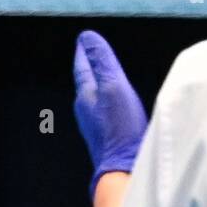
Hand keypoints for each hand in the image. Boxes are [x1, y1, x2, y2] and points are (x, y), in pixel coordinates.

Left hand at [73, 29, 148, 197]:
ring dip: (98, 83)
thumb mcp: (113, 86)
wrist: (123, 168)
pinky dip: (106, 98)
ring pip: (94, 96)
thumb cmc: (119, 126)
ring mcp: (95, 124)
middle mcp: (86, 110)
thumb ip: (101, 62)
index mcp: (85, 96)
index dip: (84, 53)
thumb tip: (87, 38)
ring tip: (103, 74)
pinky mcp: (106, 136)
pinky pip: (103, 109)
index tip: (83, 40)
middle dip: (89, 66)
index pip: (82, 68)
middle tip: (91, 53)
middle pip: (86, 82)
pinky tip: (114, 102)